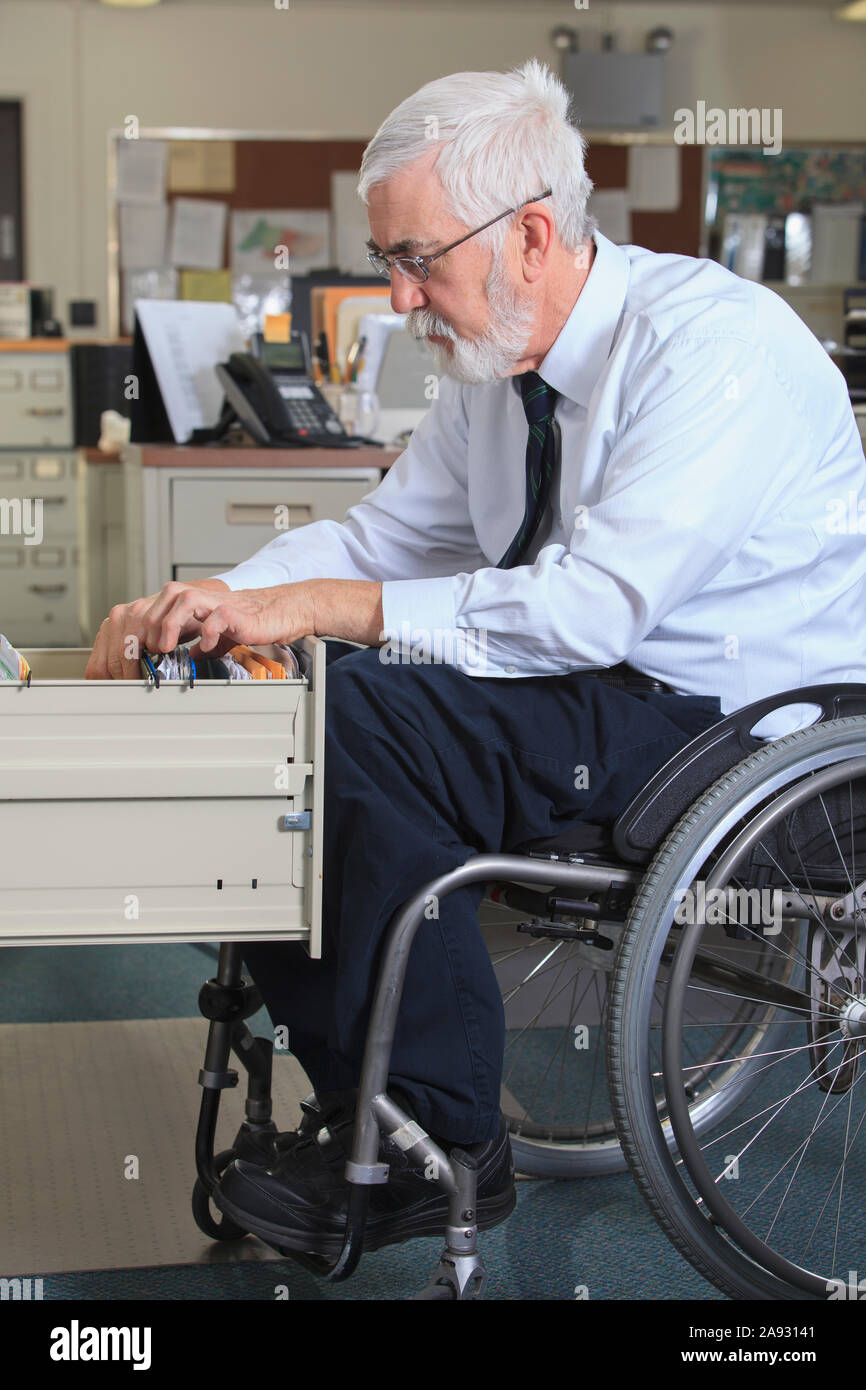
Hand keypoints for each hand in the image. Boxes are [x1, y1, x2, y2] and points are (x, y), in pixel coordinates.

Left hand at [161, 583, 316, 661]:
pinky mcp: (237, 613)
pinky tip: (206, 647)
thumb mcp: (222, 635)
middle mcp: (207, 598)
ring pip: (186, 598)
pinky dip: (207, 632)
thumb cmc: (256, 620)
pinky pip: (216, 617)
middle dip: (154, 621)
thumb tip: (190, 656)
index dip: (150, 621)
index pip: (165, 602)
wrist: (285, 612)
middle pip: (168, 595)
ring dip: (171, 623)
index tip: (145, 645)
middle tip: (151, 646)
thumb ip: (204, 644)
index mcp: (199, 602)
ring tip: (168, 646)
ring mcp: (220, 603)